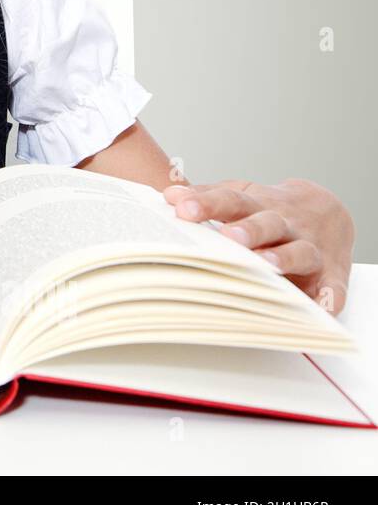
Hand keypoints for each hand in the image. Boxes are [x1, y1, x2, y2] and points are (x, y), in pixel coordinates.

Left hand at [163, 178, 354, 315]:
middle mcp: (286, 224)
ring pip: (300, 251)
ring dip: (284, 258)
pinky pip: (335, 288)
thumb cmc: (270, 210)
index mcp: (258, 205)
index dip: (207, 203)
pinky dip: (331, 298)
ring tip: (265, 265)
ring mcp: (311, 248)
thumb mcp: (241, 195)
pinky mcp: (332, 274)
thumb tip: (170, 196)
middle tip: (228, 236)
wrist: (327, 212)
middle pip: (268, 223)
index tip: (183, 209)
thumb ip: (207, 196)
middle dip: (249, 230)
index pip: (231, 200)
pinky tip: (322, 308)